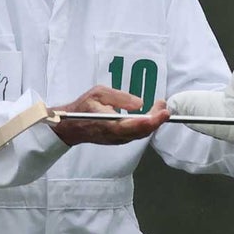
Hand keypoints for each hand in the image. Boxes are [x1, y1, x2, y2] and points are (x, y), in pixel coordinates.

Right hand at [50, 85, 170, 146]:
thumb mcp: (99, 93)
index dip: (153, 120)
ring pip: (141, 134)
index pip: (135, 126)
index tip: (163, 110)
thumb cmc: (83, 107)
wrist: (70, 126)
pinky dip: (147, 126)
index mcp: (109, 124)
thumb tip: (140, 103)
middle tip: (163, 105)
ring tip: (159, 108)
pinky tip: (151, 116)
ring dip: (154, 122)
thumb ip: (120, 97)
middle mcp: (115, 135)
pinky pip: (137, 135)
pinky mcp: (119, 140)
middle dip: (157, 119)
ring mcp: (118, 139)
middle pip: (142, 132)